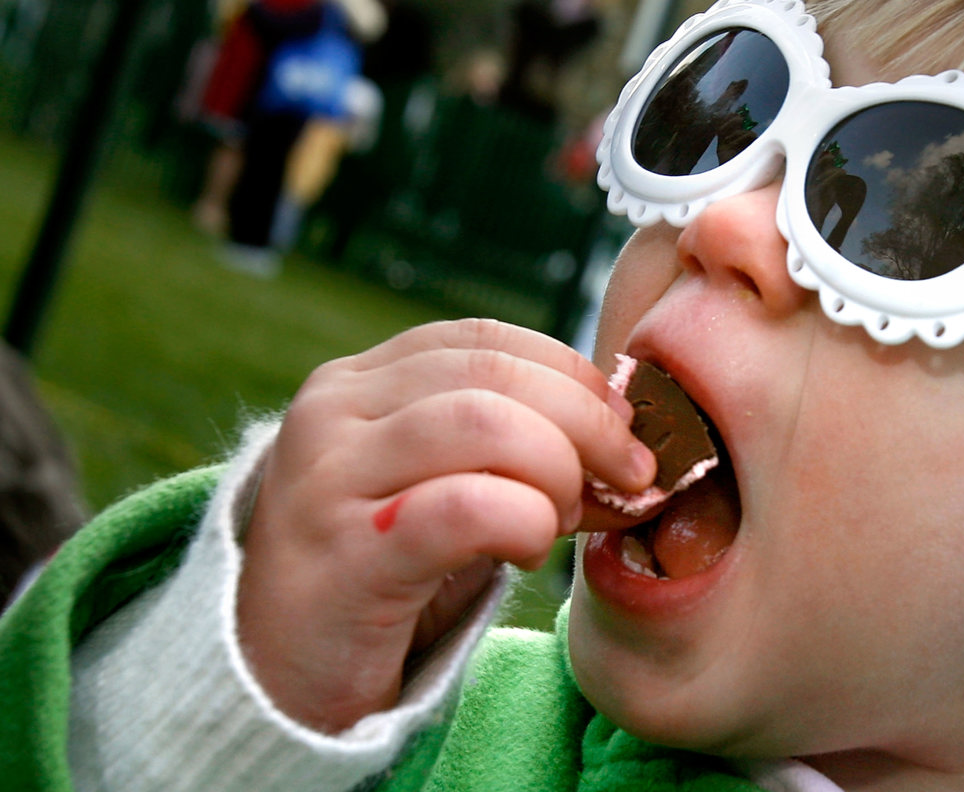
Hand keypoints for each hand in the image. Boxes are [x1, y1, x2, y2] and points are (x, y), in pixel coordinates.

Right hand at [235, 320, 654, 731]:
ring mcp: (330, 478)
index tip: (623, 430)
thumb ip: (520, 453)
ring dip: (558, 472)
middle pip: (495, 373)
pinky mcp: (345, 554)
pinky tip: (527, 553)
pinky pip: (466, 507)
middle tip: (621, 481)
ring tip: (561, 519)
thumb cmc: (386, 576)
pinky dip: (525, 522)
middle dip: (586, 424)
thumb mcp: (449, 490)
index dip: (572, 375)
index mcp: (358, 382)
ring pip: (485, 425)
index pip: (487, 337)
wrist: (282, 677)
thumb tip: (630, 447)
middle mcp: (333, 412)